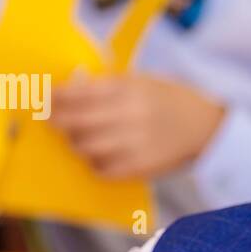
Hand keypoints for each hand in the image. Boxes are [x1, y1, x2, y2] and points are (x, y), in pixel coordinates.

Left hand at [50, 74, 225, 179]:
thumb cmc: (169, 100)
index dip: (55, 97)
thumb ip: (108, 85)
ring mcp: (134, 143)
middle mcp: (129, 115)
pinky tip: (96, 158)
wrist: (206, 127)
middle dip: (57, 121)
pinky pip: (103, 169)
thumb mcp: (142, 81)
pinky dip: (94, 165)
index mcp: (129, 89)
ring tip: (75, 140)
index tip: (44, 99)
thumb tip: (70, 89)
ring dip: (75, 144)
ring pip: (85, 147)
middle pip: (76, 122)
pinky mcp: (140, 166)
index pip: (78, 93)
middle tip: (51, 121)